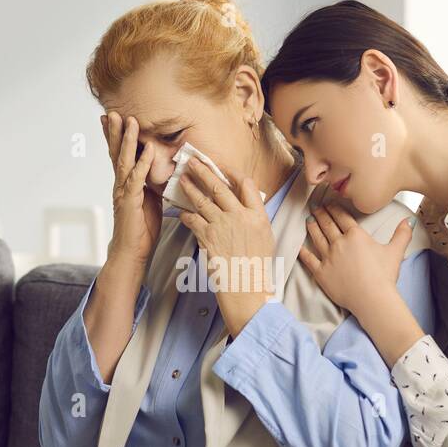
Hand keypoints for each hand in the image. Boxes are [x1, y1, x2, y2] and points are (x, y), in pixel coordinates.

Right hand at [102, 112, 162, 270]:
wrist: (132, 252)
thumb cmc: (141, 228)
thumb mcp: (149, 200)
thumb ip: (150, 184)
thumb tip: (158, 171)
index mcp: (125, 183)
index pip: (119, 155)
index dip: (115, 137)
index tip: (112, 118)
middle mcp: (120, 184)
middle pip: (116, 153)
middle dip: (115, 132)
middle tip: (113, 112)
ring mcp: (123, 192)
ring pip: (124, 161)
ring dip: (127, 141)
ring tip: (129, 122)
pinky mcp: (130, 202)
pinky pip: (136, 180)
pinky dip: (142, 164)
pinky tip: (147, 150)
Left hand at [177, 157, 275, 335]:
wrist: (245, 286)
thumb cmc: (256, 265)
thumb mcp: (265, 237)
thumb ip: (255, 217)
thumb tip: (243, 204)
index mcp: (257, 215)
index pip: (246, 184)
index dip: (232, 173)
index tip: (223, 168)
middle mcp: (239, 217)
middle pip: (219, 186)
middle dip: (204, 171)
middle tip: (192, 161)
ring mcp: (222, 226)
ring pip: (202, 200)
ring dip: (190, 188)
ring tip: (182, 179)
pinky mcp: (207, 238)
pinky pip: (193, 220)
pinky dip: (186, 215)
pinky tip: (182, 212)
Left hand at [297, 204, 411, 320]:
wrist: (372, 299)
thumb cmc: (384, 276)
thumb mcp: (395, 252)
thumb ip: (402, 234)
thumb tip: (409, 220)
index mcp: (356, 236)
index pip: (342, 217)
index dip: (334, 209)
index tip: (329, 203)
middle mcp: (339, 243)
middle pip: (328, 225)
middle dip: (321, 214)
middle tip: (316, 207)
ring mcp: (328, 258)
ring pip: (317, 238)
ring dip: (312, 227)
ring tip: (308, 220)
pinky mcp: (321, 273)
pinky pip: (309, 260)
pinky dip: (303, 252)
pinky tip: (299, 246)